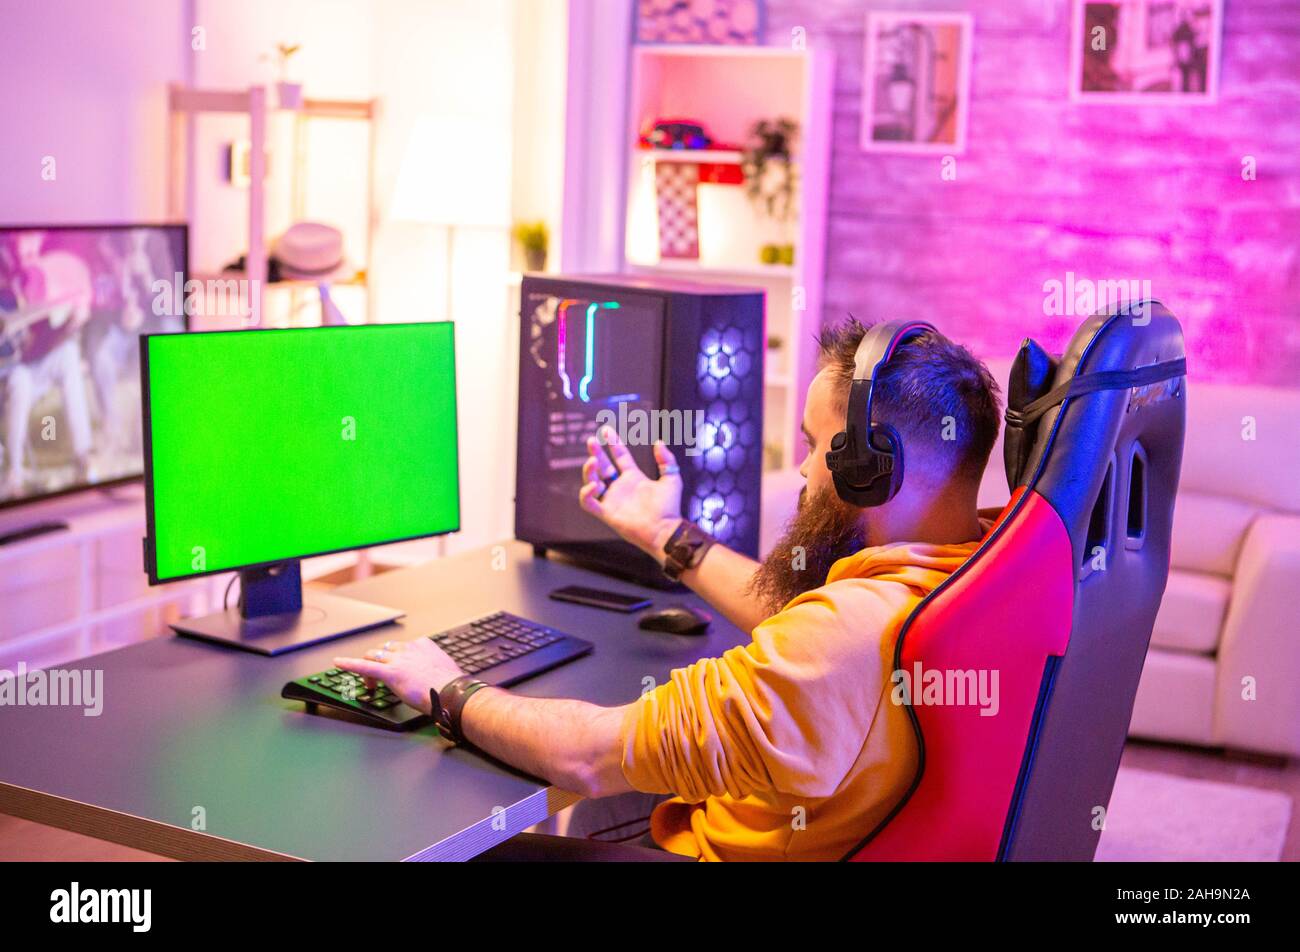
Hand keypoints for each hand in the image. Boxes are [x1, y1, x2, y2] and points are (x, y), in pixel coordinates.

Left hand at [334, 638, 464, 714]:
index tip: (394, 666)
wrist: (451, 693)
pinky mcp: (390, 672)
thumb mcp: (442, 669)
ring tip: (369, 683)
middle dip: (378, 661)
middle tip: (377, 679)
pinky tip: (339, 663)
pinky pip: (365, 666)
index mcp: (423, 645)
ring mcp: (399, 659)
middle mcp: (409, 648)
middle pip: (384, 649)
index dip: (393, 658)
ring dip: (368, 667)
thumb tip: (431, 675)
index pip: (401, 646)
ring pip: (373, 655)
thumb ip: (431, 667)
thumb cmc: (450, 687)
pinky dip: (350, 664)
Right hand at [579, 427, 682, 559]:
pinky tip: (596, 485)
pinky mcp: (606, 513)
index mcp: (633, 478)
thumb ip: (666, 460)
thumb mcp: (672, 478)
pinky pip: (588, 503)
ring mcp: (612, 500)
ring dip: (589, 470)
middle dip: (595, 452)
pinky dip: (587, 493)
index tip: (606, 430)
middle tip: (591, 440)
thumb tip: (659, 442)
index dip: (613, 443)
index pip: (619, 456)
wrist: (665, 530)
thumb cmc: (669, 507)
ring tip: (593, 462)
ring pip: (592, 481)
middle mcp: (620, 487)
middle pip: (602, 466)